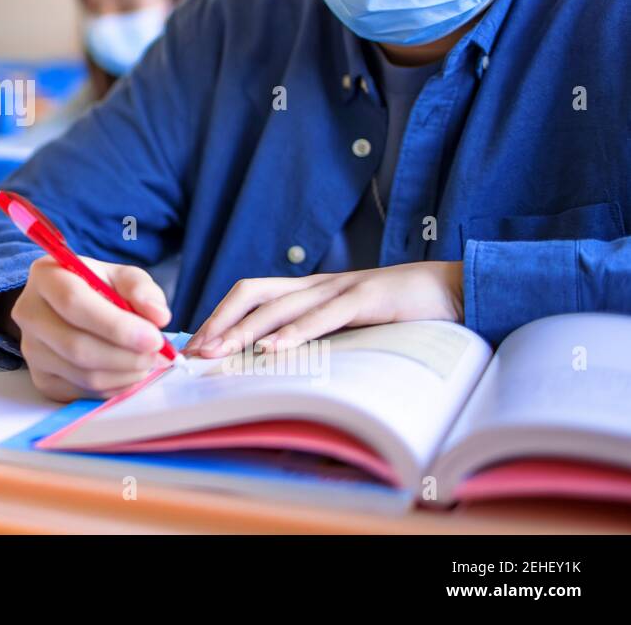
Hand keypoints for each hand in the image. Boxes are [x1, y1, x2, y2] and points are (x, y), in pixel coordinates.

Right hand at [10, 255, 170, 401]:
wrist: (69, 309)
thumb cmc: (98, 289)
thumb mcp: (122, 277)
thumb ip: (142, 289)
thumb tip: (157, 316)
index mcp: (46, 276)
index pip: (74, 303)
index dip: (116, 325)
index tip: (153, 338)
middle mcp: (29, 313)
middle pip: (76, 345)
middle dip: (125, 356)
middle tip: (156, 354)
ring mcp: (31, 350)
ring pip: (82, 374)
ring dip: (124, 373)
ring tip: (146, 361)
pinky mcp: (41, 379)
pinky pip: (83, 392)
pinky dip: (114, 387)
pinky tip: (127, 372)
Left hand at [186, 260, 463, 357]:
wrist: (456, 290)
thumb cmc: (400, 313)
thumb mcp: (351, 327)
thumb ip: (319, 337)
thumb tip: (279, 366)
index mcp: (309, 290)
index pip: (251, 296)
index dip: (220, 317)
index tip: (195, 347)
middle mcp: (316, 285)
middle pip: (252, 293)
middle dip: (219, 321)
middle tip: (195, 353)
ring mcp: (340, 288)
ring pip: (279, 305)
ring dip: (244, 329)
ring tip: (219, 352)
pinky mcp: (367, 298)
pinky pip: (324, 314)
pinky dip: (296, 331)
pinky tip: (273, 348)